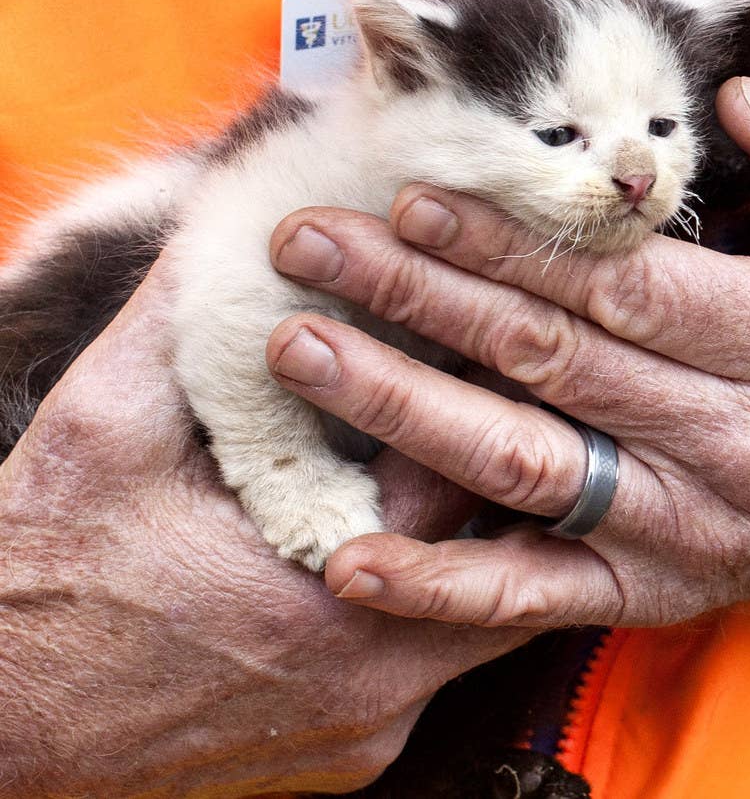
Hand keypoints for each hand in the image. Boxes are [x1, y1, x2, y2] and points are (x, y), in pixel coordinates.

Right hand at [0, 263, 527, 796]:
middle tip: (489, 385)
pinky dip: (425, 595)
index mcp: (324, 601)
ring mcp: (372, 729)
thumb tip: (238, 213)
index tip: (476, 331)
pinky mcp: (360, 755)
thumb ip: (182, 320)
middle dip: (490, 461)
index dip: (473, 392)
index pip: (461, 473)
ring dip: (468, 532)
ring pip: (476, 610)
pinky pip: (429, 659)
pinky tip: (399, 531)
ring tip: (450, 449)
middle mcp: (372, 683)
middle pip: (496, 550)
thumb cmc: (39, 579)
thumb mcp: (101, 432)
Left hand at [266, 77, 749, 627]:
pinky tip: (349, 555)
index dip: (516, 244)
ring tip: (299, 349)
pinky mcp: (654, 587)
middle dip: (421, 297)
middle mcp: (738, 445)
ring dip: (402, 409)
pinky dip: (440, 583)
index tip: (415, 192)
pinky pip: (535, 594)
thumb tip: (738, 102)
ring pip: (523, 465)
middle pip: (553, 362)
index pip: (628, 286)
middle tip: (311, 243)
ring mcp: (688, 526)